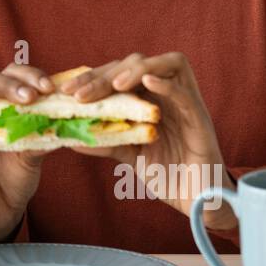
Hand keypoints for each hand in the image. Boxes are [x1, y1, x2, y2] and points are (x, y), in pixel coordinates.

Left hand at [62, 52, 236, 229]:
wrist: (197, 202)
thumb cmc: (168, 174)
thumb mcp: (129, 154)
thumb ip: (106, 141)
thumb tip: (70, 137)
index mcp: (150, 98)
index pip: (120, 73)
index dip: (92, 76)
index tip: (66, 91)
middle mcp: (167, 94)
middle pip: (138, 63)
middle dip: (105, 75)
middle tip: (80, 94)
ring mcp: (185, 103)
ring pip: (168, 63)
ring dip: (137, 69)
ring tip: (115, 85)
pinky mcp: (199, 119)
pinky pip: (186, 93)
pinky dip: (167, 84)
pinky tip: (148, 82)